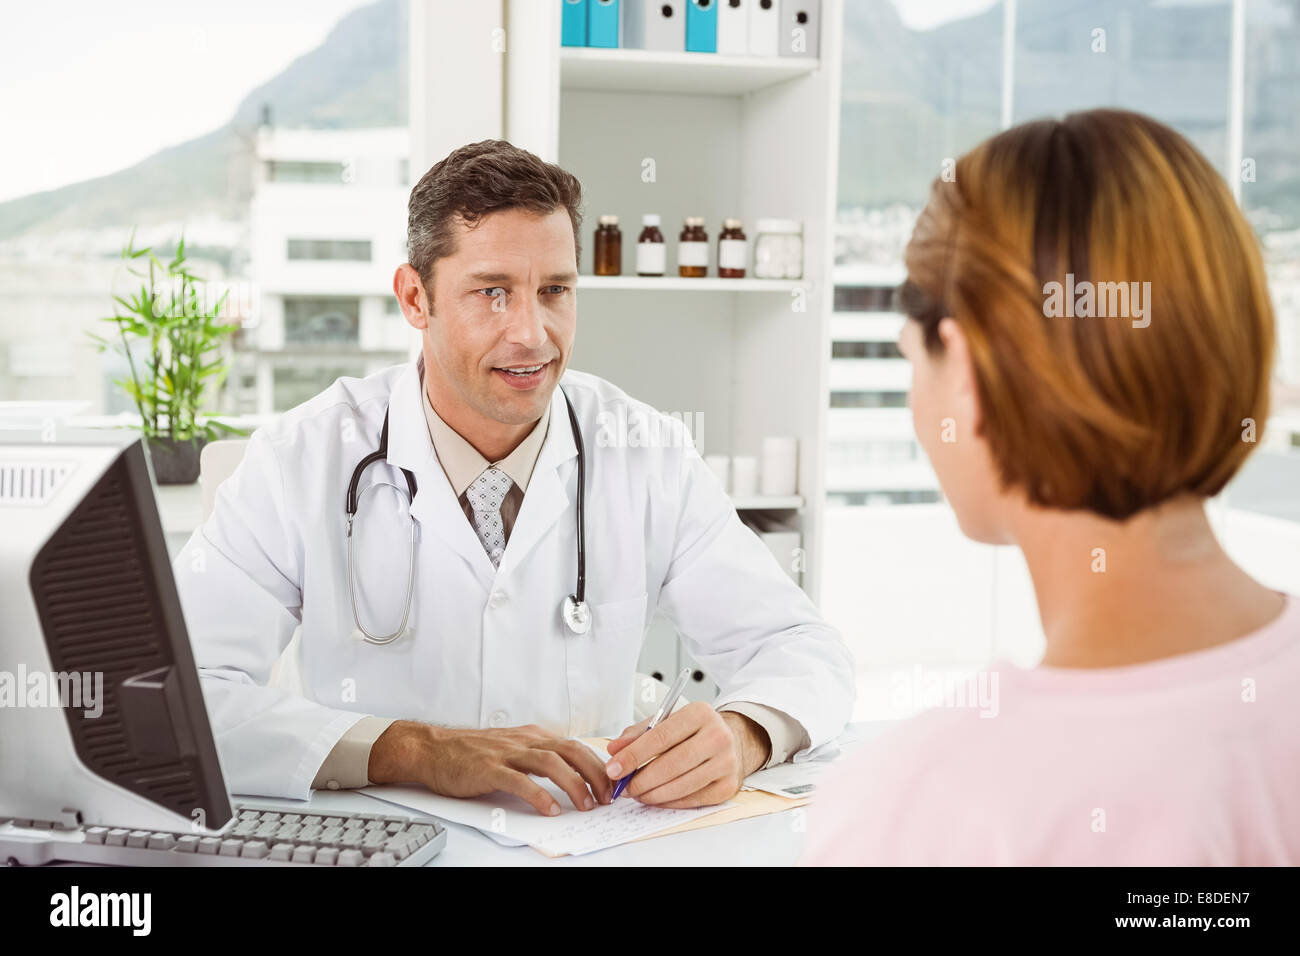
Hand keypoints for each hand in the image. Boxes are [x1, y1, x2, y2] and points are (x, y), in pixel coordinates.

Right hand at [368, 720, 612, 816]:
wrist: (433, 749)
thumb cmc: (472, 753)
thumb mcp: (512, 748)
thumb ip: (538, 757)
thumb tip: (570, 774)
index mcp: (532, 736)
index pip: (575, 746)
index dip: (597, 764)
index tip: (611, 783)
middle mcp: (524, 741)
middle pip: (570, 751)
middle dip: (594, 774)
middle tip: (607, 796)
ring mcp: (506, 753)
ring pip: (550, 762)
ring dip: (573, 784)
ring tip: (585, 804)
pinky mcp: (488, 769)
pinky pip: (518, 780)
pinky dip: (537, 795)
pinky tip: (549, 809)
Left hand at [603, 702, 771, 808]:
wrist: (732, 741)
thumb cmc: (694, 731)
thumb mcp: (668, 722)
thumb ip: (639, 733)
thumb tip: (614, 750)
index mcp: (700, 713)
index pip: (661, 736)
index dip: (633, 755)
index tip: (614, 768)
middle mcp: (718, 735)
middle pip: (672, 764)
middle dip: (641, 779)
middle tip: (623, 787)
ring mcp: (727, 762)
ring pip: (681, 785)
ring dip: (653, 794)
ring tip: (637, 794)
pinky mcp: (728, 785)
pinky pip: (692, 799)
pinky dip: (669, 801)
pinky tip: (656, 798)